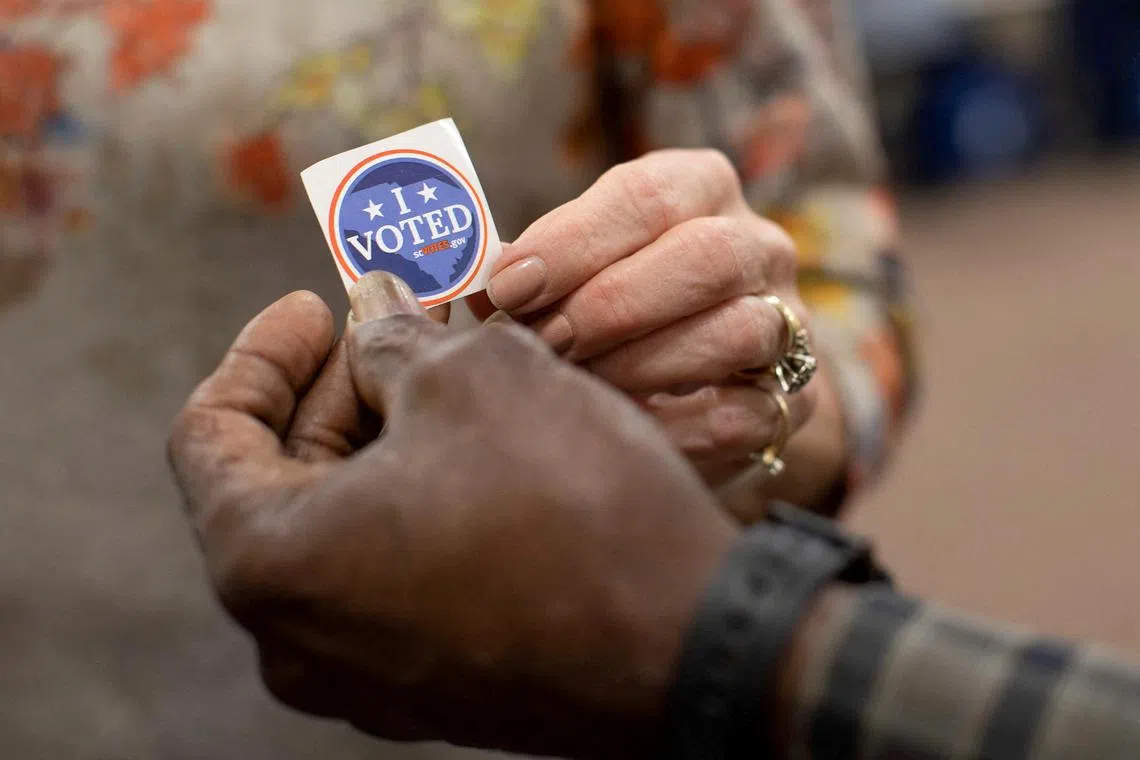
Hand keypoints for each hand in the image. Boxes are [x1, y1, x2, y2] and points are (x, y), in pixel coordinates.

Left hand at [169, 273, 737, 758]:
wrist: (694, 643)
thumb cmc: (571, 504)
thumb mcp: (473, 374)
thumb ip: (395, 337)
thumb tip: (374, 318)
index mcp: (272, 562)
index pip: (211, 435)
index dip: (262, 352)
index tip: (315, 306)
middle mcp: (302, 640)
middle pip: (283, 481)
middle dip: (339, 391)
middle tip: (399, 328)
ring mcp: (372, 676)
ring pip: (349, 529)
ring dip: (386, 443)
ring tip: (448, 376)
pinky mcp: (439, 687)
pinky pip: (400, 574)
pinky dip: (420, 502)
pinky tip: (481, 448)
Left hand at [479, 150, 819, 501]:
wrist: (704, 384)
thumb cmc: (618, 309)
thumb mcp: (578, 269)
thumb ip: (528, 268)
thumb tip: (450, 282)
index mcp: (701, 189)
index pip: (647, 194)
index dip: (573, 241)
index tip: (507, 287)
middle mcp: (758, 246)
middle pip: (704, 256)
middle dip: (611, 304)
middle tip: (544, 343)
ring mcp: (787, 324)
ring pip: (735, 331)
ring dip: (642, 364)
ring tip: (580, 387)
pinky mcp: (794, 400)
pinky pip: (743, 414)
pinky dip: (676, 427)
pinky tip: (624, 430)